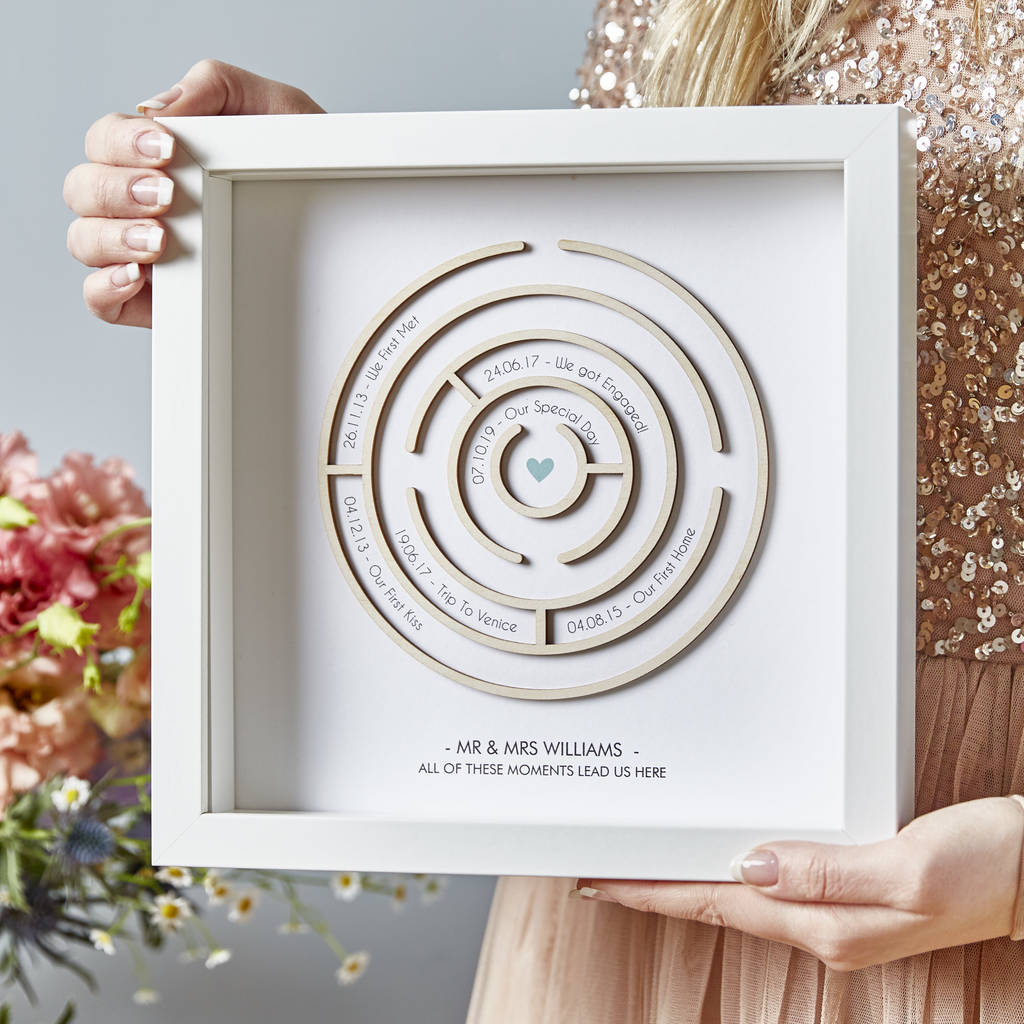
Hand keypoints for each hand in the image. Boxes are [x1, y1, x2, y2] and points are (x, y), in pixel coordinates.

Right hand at [63, 59, 323, 326]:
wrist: (349, 228)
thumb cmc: (304, 169)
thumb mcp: (277, 112)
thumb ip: (219, 88)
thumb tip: (159, 107)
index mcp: (155, 155)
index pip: (105, 140)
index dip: (122, 141)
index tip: (168, 148)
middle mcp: (138, 203)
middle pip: (84, 189)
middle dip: (116, 188)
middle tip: (167, 194)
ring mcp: (142, 254)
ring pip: (84, 241)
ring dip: (112, 236)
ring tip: (159, 239)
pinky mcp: (154, 304)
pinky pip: (101, 300)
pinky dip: (105, 288)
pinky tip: (137, 277)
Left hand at [572, 796, 1023, 970]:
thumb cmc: (986, 867)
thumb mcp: (907, 867)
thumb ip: (825, 871)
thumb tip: (751, 866)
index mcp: (827, 924)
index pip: (717, 904)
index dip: (655, 893)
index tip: (604, 882)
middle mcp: (825, 926)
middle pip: (719, 904)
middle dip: (659, 890)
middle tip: (607, 872)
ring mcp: (838, 913)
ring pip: (743, 896)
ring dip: (691, 881)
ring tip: (648, 867)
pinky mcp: (852, 892)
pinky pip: (775, 883)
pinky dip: (736, 871)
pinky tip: (726, 859)